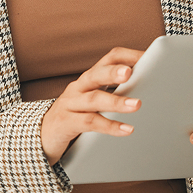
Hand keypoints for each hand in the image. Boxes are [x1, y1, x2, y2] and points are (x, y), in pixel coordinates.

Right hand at [40, 47, 143, 165]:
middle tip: (130, 73)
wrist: (42, 136)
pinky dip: (109, 126)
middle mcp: (78, 87)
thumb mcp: (94, 102)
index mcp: (89, 78)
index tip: (150, 56)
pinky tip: (126, 129)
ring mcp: (70, 104)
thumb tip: (150, 90)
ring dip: (116, 101)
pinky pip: (89, 122)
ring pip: (94, 99)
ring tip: (136, 105)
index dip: (129, 56)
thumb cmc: (75, 117)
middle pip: (97, 74)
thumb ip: (115, 93)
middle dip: (114, 72)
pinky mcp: (66, 123)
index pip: (109, 58)